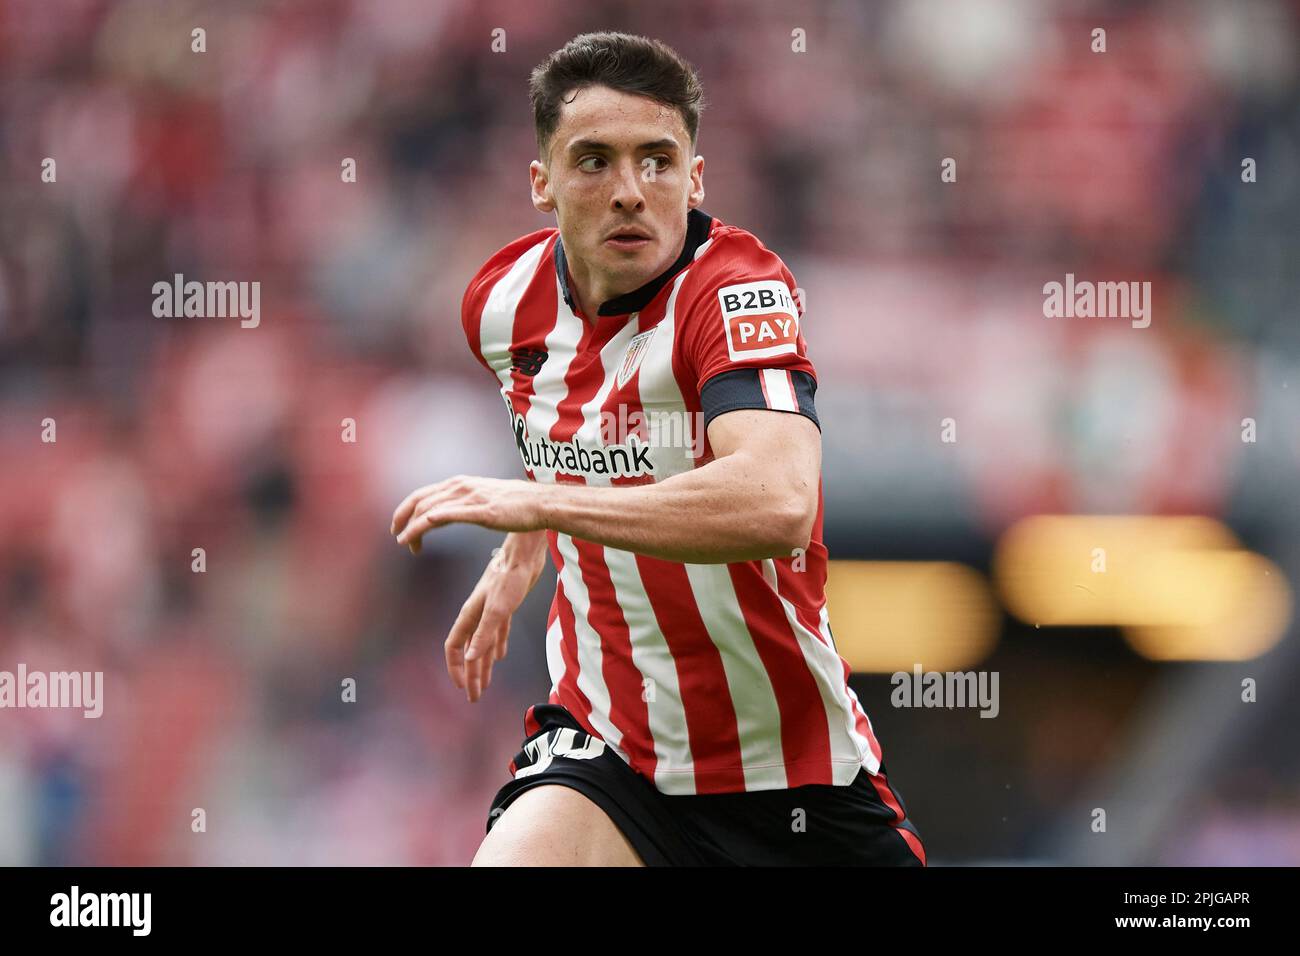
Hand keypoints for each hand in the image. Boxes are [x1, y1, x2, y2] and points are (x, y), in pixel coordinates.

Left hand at [391, 475, 546, 554]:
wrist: (539, 503)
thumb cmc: (516, 504)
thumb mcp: (484, 499)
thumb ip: (466, 503)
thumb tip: (451, 513)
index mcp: (461, 484)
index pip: (423, 494)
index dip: (406, 509)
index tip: (400, 525)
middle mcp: (461, 487)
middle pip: (420, 501)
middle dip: (403, 519)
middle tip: (398, 537)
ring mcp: (470, 498)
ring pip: (429, 510)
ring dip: (412, 527)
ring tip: (405, 543)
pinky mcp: (480, 511)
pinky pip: (446, 515)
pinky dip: (427, 523)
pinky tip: (417, 533)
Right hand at [444, 538, 545, 701]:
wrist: (525, 553)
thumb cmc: (510, 577)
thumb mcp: (498, 609)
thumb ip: (484, 634)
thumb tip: (469, 659)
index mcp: (470, 615)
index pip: (454, 647)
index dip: (456, 668)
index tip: (462, 688)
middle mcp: (477, 615)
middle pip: (470, 651)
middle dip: (471, 675)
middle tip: (474, 697)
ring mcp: (491, 610)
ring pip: (483, 644)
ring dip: (483, 665)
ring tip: (485, 684)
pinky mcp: (506, 605)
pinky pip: (497, 632)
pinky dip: (497, 646)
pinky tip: (500, 656)